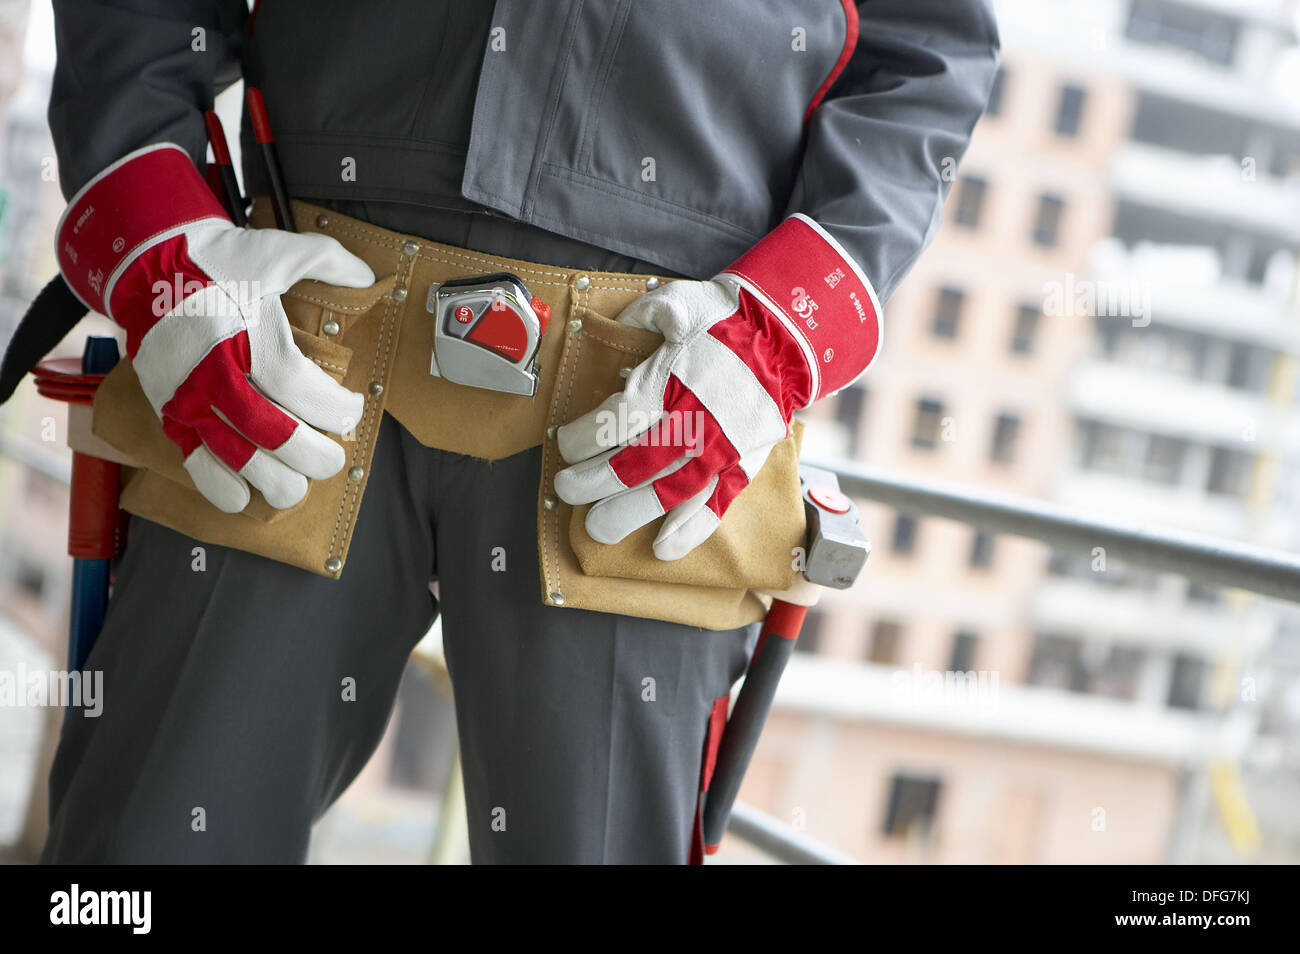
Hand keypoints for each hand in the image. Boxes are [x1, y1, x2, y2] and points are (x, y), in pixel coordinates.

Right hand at [57, 143, 374, 512]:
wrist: (149, 268)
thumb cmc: (219, 264)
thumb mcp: (276, 251)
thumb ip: (327, 261)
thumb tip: (369, 278)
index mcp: (246, 333)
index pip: (299, 386)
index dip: (333, 408)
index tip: (352, 411)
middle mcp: (215, 371)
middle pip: (271, 431)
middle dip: (310, 455)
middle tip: (332, 460)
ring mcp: (189, 395)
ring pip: (234, 455)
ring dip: (271, 480)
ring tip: (297, 488)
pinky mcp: (169, 410)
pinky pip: (192, 458)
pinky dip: (217, 486)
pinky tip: (243, 499)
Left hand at [554, 214, 881, 558]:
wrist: (785, 336)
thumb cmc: (724, 320)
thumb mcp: (681, 302)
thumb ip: (648, 316)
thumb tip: (618, 326)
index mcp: (669, 382)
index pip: (614, 422)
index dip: (583, 440)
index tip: (567, 443)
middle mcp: (692, 421)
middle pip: (632, 465)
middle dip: (593, 484)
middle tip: (569, 491)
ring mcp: (719, 449)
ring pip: (667, 493)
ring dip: (628, 514)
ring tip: (599, 529)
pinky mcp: (742, 465)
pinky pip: (716, 506)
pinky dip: (690, 531)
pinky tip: (662, 549)